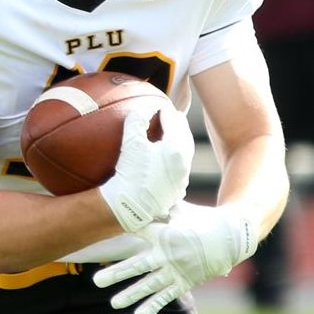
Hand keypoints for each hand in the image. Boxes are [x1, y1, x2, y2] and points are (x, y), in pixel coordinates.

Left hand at [92, 201, 258, 313]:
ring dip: (130, 294)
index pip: (138, 232)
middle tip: (95, 281)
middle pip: (137, 266)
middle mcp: (168, 254)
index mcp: (164, 233)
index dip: (122, 232)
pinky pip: (167, 295)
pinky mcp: (186, 281)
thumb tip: (140, 191)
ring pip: (149, 285)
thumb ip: (159, 205)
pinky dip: (153, 305)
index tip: (100, 232)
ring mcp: (177, 270)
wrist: (232, 235)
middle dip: (116, 273)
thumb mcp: (180, 208)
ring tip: (113, 303)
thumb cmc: (201, 219)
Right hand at [96, 95, 193, 232]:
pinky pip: (179, 168)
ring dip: (178, 141)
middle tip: (170, 115)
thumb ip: (137, 120)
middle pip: (185, 135)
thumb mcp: (130, 143)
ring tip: (168, 134)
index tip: (159, 106)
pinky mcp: (177, 190)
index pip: (174, 122)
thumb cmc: (129, 174)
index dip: (165, 111)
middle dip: (177, 124)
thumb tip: (144, 107)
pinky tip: (164, 158)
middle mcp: (184, 163)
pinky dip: (174, 157)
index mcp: (176, 149)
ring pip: (185, 152)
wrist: (130, 207)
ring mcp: (182, 178)